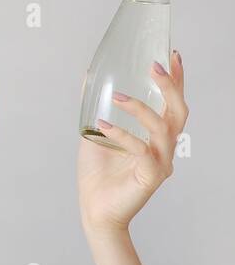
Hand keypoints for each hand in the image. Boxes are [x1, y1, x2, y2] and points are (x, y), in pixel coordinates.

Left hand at [79, 51, 186, 234]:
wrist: (95, 209)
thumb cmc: (98, 174)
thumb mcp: (93, 133)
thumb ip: (95, 109)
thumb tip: (87, 79)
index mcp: (154, 137)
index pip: (171, 104)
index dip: (176, 80)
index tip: (172, 55)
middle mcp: (163, 147)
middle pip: (178, 112)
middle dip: (170, 87)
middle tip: (155, 66)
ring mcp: (160, 162)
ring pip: (163, 128)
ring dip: (141, 108)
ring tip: (118, 97)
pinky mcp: (151, 176)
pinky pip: (141, 149)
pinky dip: (122, 134)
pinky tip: (102, 125)